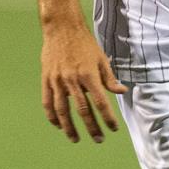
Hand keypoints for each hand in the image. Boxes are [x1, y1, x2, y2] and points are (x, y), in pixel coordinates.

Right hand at [40, 22, 125, 142]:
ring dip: (70, 127)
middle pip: (82, 110)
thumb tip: (122, 91)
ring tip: (76, 139)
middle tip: (99, 139)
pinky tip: (58, 125)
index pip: (100, 103)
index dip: (107, 118)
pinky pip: (48, 102)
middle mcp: (73, 80)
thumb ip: (110, 78)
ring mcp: (57, 80)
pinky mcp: (46, 79)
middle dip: (91, 128)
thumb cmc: (85, 43)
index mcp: (89, 75)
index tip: (113, 129)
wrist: (62, 28)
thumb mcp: (101, 59)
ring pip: (63, 110)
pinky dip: (52, 116)